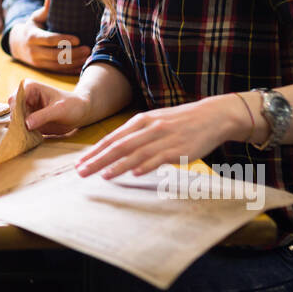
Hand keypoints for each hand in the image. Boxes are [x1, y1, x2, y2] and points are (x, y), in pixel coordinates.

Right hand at [7, 0, 90, 73]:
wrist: (19, 45)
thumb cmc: (32, 28)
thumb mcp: (36, 18)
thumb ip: (45, 10)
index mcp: (32, 37)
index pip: (49, 39)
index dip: (64, 40)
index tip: (78, 39)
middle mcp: (34, 51)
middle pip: (56, 55)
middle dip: (73, 53)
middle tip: (88, 49)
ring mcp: (38, 62)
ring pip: (58, 66)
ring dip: (74, 63)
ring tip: (88, 57)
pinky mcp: (44, 69)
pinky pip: (59, 71)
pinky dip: (71, 70)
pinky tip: (82, 66)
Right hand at [9, 79, 91, 136]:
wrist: (80, 112)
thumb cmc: (72, 105)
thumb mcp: (59, 110)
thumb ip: (43, 116)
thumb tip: (27, 124)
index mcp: (30, 87)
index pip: (15, 100)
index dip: (17, 112)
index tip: (25, 124)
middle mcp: (25, 97)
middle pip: (13, 111)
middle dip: (18, 123)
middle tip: (28, 132)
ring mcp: (26, 109)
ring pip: (15, 121)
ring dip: (21, 130)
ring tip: (31, 135)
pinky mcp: (29, 120)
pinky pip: (21, 128)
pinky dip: (25, 134)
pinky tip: (31, 137)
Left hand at [75, 94, 248, 178]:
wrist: (213, 116)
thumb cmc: (181, 121)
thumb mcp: (155, 122)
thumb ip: (137, 134)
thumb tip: (116, 150)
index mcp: (141, 121)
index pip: (112, 138)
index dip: (95, 151)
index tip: (80, 163)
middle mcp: (149, 128)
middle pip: (118, 146)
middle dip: (98, 160)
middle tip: (81, 172)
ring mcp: (164, 138)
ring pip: (136, 154)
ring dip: (118, 165)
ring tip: (102, 175)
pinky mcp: (179, 149)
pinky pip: (159, 158)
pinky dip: (146, 165)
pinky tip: (135, 173)